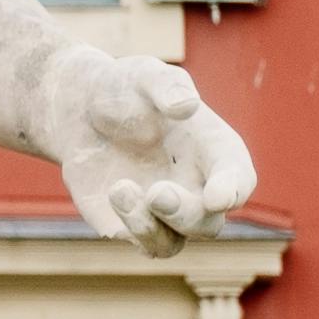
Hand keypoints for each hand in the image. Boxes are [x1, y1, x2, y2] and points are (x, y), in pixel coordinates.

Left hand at [41, 47, 255, 260]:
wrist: (79, 109)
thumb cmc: (124, 87)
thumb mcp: (144, 74)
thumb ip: (167, 86)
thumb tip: (186, 106)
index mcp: (213, 150)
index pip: (239, 179)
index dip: (233, 190)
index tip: (218, 197)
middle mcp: (195, 187)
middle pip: (208, 224)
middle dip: (186, 215)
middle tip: (157, 192)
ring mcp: (164, 212)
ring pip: (173, 243)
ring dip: (151, 227)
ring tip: (121, 189)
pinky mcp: (130, 224)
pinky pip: (140, 242)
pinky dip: (129, 227)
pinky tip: (111, 193)